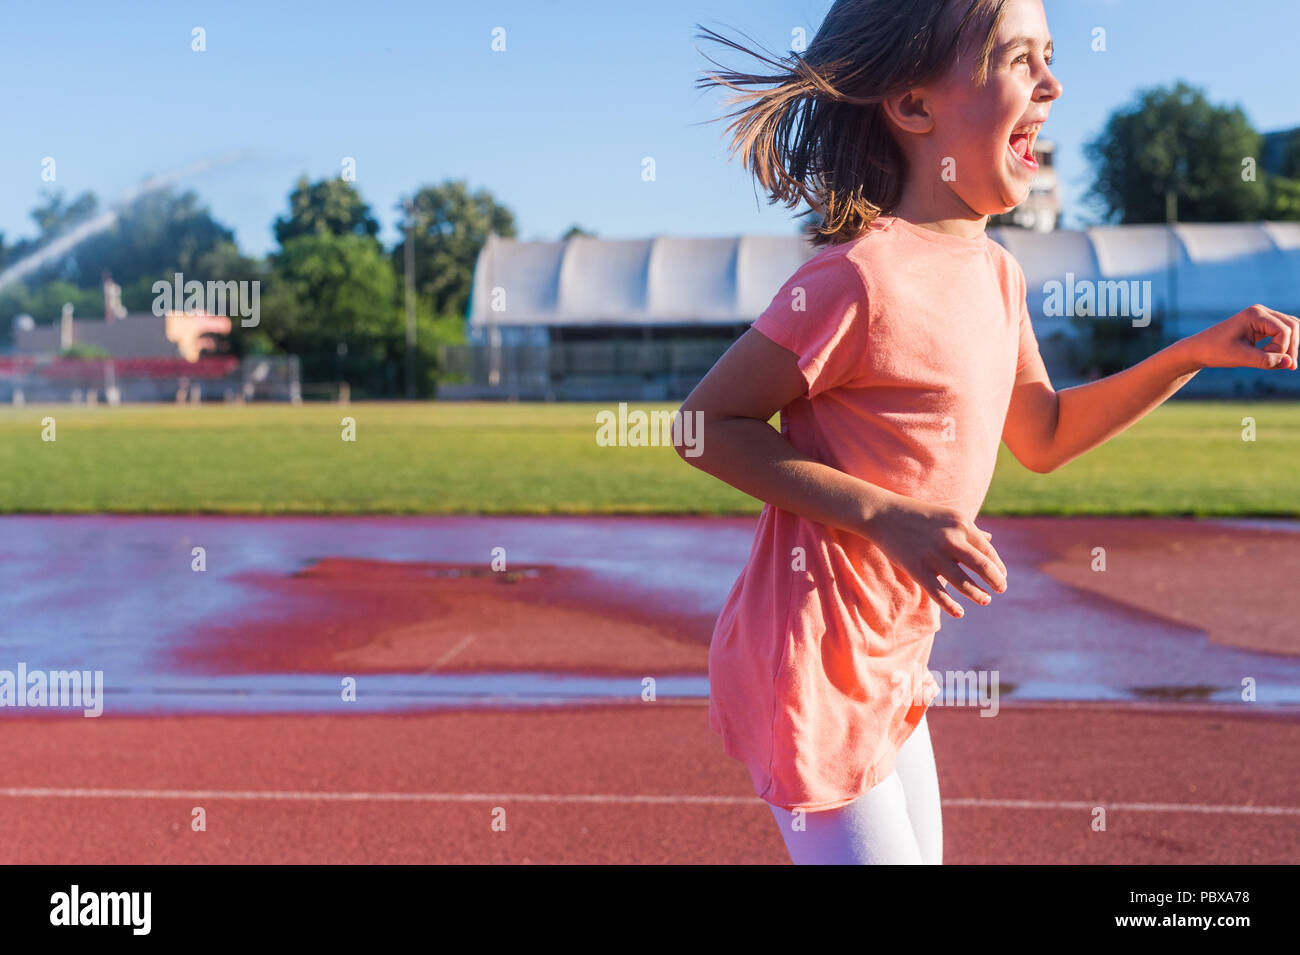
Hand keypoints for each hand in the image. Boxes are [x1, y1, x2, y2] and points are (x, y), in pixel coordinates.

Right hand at [861, 498, 1007, 618]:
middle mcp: (951, 539)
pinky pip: (939, 593)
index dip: (998, 566)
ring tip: (985, 600)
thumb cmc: (918, 515)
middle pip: (983, 567)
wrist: (883, 513)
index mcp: (961, 524)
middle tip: (1001, 590)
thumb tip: (991, 539)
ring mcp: (934, 555)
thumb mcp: (948, 517)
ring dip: (978, 595)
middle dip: (996, 581)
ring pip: (963, 583)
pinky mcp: (917, 568)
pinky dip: (951, 606)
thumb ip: (969, 530)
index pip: (988, 551)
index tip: (1001, 575)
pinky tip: (959, 613)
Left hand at [1180, 305, 1297, 371]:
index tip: (1266, 361)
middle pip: (1293, 326)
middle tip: (1288, 367)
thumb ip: (1266, 360)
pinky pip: (1282, 332)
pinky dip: (1284, 345)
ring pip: (1291, 328)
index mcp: (1255, 314)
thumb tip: (1290, 363)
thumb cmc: (1215, 351)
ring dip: (1291, 346)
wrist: (1198, 349)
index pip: (1284, 330)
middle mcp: (1261, 311)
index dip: (1281, 348)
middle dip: (1292, 347)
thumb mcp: (1240, 358)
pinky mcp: (1261, 325)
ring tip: (1285, 364)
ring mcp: (1262, 317)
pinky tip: (1278, 359)